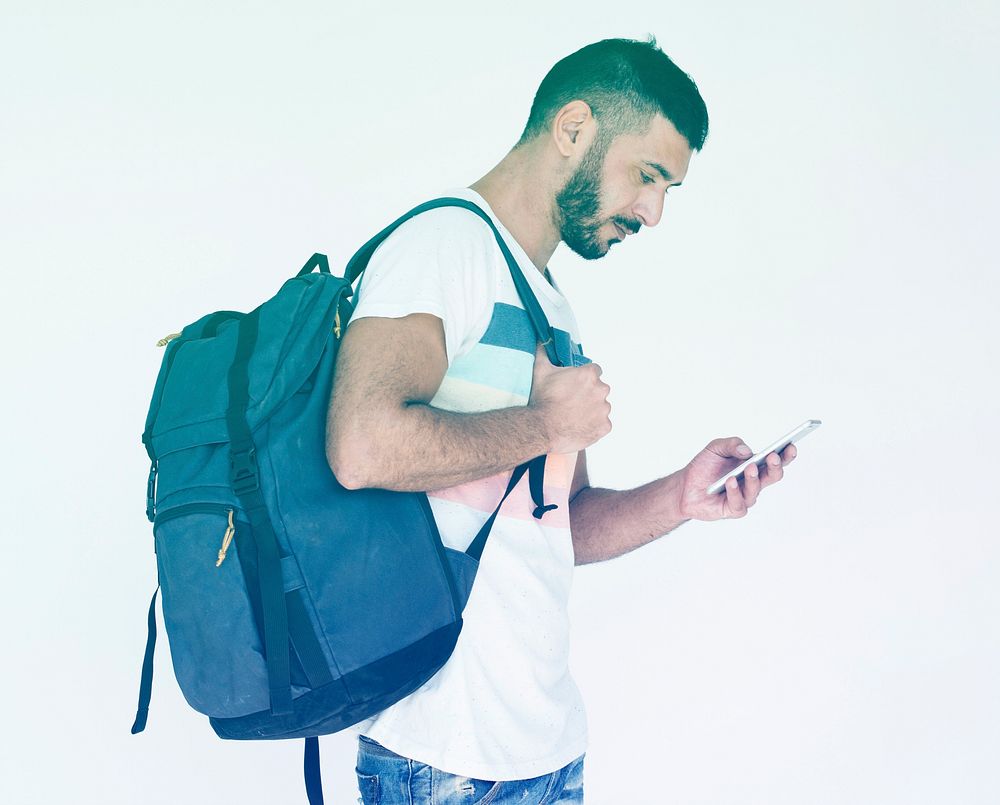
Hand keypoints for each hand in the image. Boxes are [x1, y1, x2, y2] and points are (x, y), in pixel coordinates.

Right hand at [528, 341, 611, 453]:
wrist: (543, 428)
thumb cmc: (543, 400)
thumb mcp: (540, 371)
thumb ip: (544, 352)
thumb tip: (541, 340)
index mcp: (589, 375)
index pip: (594, 371)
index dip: (584, 378)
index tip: (575, 385)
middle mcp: (601, 390)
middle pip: (599, 389)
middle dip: (589, 394)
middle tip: (572, 401)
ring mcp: (604, 409)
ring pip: (601, 407)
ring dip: (592, 410)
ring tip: (574, 416)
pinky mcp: (604, 426)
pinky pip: (602, 424)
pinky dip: (594, 426)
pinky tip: (579, 426)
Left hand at [676, 436, 796, 520]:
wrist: (685, 486)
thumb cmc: (704, 466)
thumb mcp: (716, 448)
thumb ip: (731, 444)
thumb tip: (746, 450)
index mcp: (754, 465)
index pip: (775, 460)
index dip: (785, 454)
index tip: (791, 445)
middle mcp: (753, 482)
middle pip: (773, 476)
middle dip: (776, 466)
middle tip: (773, 457)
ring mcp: (745, 496)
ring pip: (756, 490)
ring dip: (754, 478)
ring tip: (749, 468)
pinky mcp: (734, 509)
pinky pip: (739, 503)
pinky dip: (735, 492)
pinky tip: (730, 482)